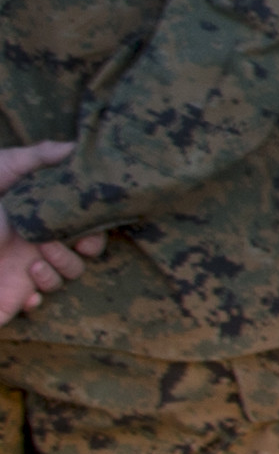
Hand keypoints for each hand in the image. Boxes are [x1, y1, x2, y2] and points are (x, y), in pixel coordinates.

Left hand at [0, 144, 78, 330]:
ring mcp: (22, 271)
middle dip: (73, 257)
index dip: (94, 237)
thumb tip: (73, 147)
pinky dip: (34, 303)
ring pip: (60, 282)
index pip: (85, 234)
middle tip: (50, 245)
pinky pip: (32, 306)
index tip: (86, 234)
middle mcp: (38, 246)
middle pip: (78, 262)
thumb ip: (39, 156)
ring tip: (32, 262)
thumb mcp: (7, 165)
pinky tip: (26, 295)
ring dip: (55, 275)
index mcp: (44, 222)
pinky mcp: (6, 292)